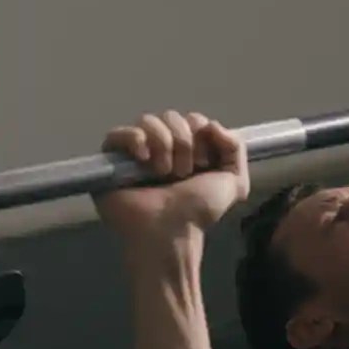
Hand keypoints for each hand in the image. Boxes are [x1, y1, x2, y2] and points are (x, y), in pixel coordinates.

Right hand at [94, 111, 249, 240]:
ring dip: (163, 145)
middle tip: (182, 173)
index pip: (194, 119)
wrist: (170, 232)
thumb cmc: (199, 211)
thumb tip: (212, 125)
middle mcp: (163, 146)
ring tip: (163, 173)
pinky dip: (135, 140)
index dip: (201, 135)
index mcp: (190, 149)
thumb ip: (236, 148)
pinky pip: (119, 133)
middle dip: (184, 142)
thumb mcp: (234, 182)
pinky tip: (143, 160)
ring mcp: (136, 151)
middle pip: (172, 116)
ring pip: (148, 120)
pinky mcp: (112, 159)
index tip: (203, 164)